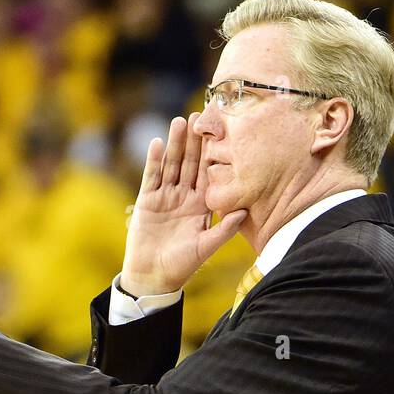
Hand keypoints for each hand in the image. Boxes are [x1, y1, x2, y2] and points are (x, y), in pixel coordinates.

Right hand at [120, 113, 247, 295]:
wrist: (153, 276)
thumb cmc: (182, 265)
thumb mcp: (206, 247)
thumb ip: (224, 229)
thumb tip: (245, 211)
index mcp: (202, 205)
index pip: (209, 174)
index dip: (213, 154)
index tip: (220, 132)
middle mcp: (185, 197)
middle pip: (190, 163)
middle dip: (194, 141)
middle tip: (199, 116)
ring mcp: (166, 197)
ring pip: (171, 165)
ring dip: (175, 144)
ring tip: (178, 122)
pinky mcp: (148, 201)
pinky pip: (152, 177)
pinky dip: (155, 161)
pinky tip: (158, 143)